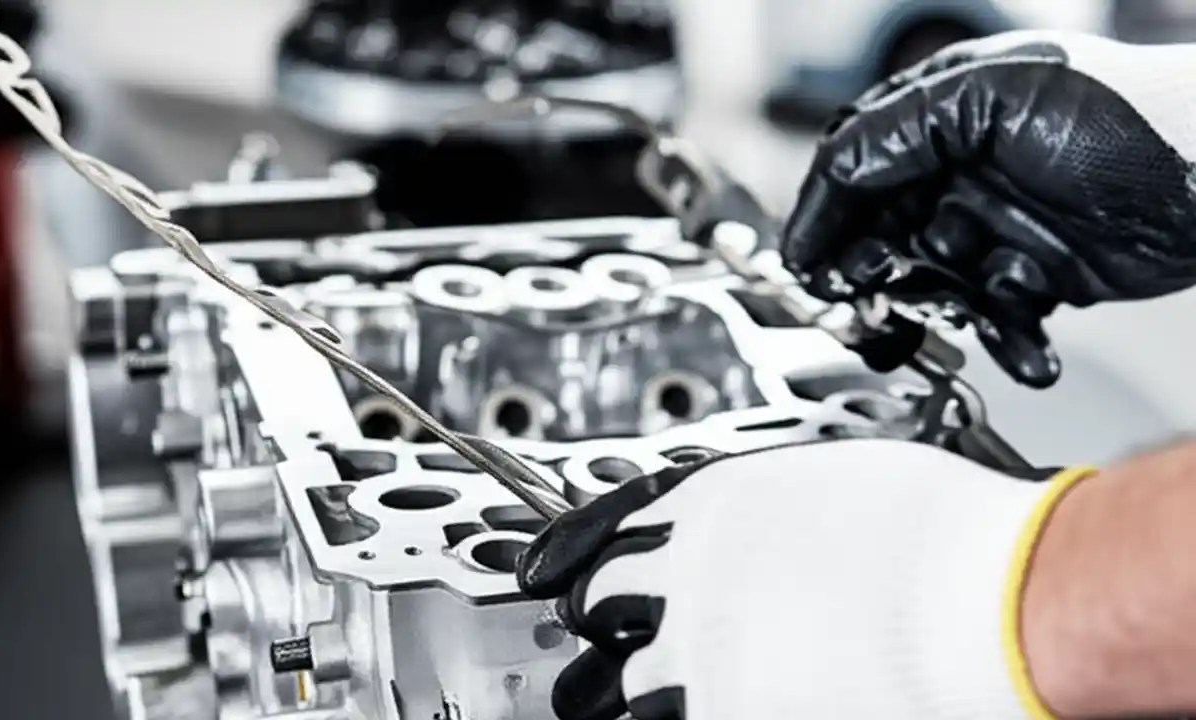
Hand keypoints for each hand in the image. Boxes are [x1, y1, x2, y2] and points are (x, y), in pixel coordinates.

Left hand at [518, 440, 1070, 718]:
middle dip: (586, 621)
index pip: (600, 530)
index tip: (548, 568)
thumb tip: (766, 520)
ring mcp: (699, 654)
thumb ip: (766, 508)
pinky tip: (666, 711)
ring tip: (593, 698)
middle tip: (583, 631)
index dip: (570, 551)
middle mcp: (685, 579)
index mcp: (706, 506)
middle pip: (594, 606)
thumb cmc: (933, 532)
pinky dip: (659, 714)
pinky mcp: (724, 713)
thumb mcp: (827, 482)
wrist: (984, 599)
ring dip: (602, 690)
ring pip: (613, 684)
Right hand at [782, 31, 1195, 387]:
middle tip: (870, 296)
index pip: (858, 163)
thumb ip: (898, 130)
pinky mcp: (1037, 273)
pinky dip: (1006, 340)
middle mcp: (967, 167)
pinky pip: (995, 316)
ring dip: (942, 310)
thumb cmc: (1133, 116)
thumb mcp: (995, 95)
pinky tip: (1027, 350)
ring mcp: (1000, 222)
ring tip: (963, 315)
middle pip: (886, 230)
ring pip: (935, 282)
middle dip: (876, 270)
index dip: (824, 214)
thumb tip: (830, 174)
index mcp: (948, 110)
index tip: (805, 260)